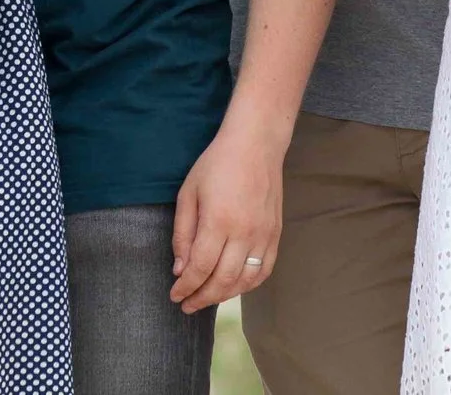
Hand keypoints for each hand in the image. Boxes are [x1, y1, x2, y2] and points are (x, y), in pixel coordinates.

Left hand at [169, 123, 285, 313]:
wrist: (256, 145)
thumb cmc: (216, 165)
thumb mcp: (189, 194)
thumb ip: (182, 234)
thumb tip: (180, 270)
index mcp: (219, 220)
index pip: (200, 268)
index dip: (186, 287)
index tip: (175, 295)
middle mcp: (244, 232)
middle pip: (222, 281)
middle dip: (201, 298)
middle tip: (187, 305)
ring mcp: (263, 235)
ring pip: (245, 281)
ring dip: (224, 296)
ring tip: (206, 298)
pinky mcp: (275, 234)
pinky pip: (264, 271)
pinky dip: (248, 286)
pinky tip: (233, 287)